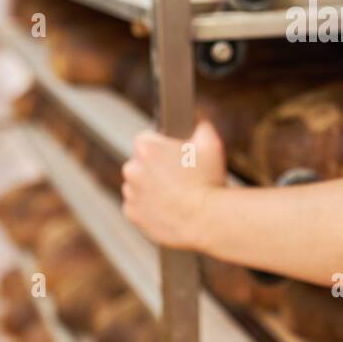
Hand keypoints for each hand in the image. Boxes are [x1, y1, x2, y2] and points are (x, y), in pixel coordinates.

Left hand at [122, 120, 226, 250]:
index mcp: (146, 148)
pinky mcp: (132, 214)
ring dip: (150, 187)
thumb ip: (201, 125)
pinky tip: (169, 208)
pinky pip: (138, 206)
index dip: (163, 146)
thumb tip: (198, 121)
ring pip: (138, 185)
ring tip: (176, 194)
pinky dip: (149, 207)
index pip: (146, 139)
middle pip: (140, 162)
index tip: (175, 155)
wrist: (206, 220)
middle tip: (179, 176)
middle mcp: (131, 169)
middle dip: (156, 167)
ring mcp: (130, 193)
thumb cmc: (209, 181)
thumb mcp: (211, 144)